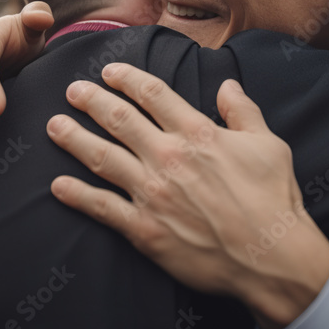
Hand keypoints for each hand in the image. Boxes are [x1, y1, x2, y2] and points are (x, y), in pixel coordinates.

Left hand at [48, 63, 328, 328]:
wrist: (271, 257)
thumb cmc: (274, 200)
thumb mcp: (268, 144)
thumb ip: (243, 111)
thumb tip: (228, 86)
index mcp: (198, 133)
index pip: (153, 95)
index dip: (127, 79)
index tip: (110, 71)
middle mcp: (169, 157)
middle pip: (119, 119)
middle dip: (91, 100)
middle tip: (73, 90)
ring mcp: (152, 193)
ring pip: (102, 157)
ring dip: (74, 138)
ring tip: (54, 125)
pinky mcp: (145, 229)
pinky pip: (102, 207)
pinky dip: (77, 195)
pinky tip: (58, 185)